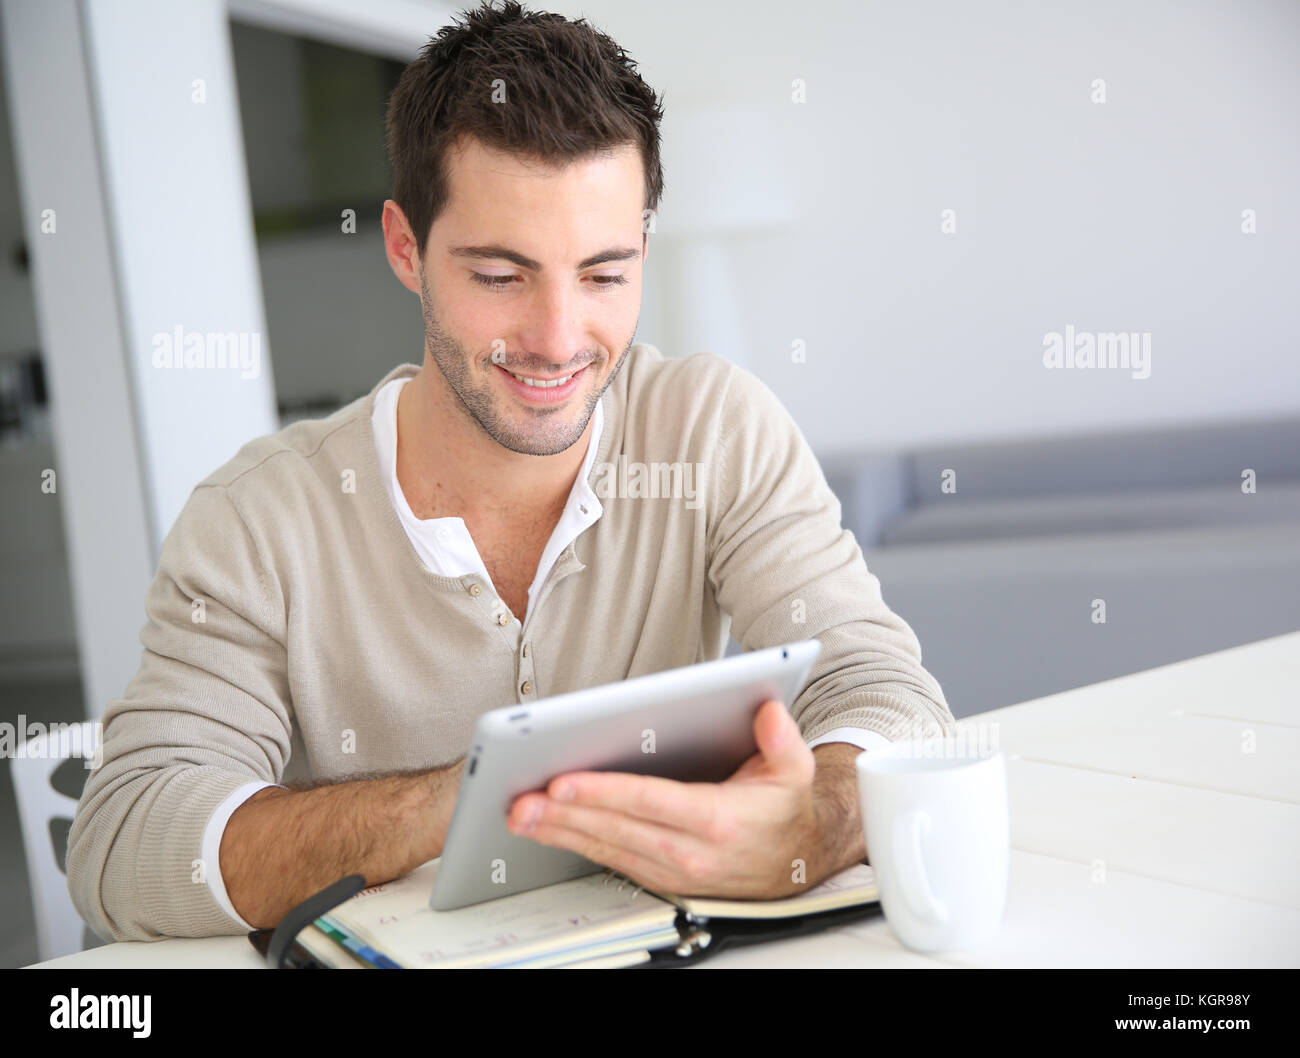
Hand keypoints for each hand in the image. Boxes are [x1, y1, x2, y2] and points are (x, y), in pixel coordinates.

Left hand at [505, 699, 820, 898]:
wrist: (796, 863)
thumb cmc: (784, 810)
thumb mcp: (795, 770)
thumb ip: (783, 739)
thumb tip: (768, 713)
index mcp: (718, 818)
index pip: (650, 801)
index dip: (604, 792)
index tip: (564, 782)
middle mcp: (691, 850)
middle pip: (617, 829)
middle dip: (564, 815)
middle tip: (521, 800)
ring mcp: (674, 870)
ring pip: (607, 849)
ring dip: (559, 834)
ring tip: (520, 815)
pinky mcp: (662, 879)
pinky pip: (612, 861)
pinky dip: (576, 846)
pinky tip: (547, 830)